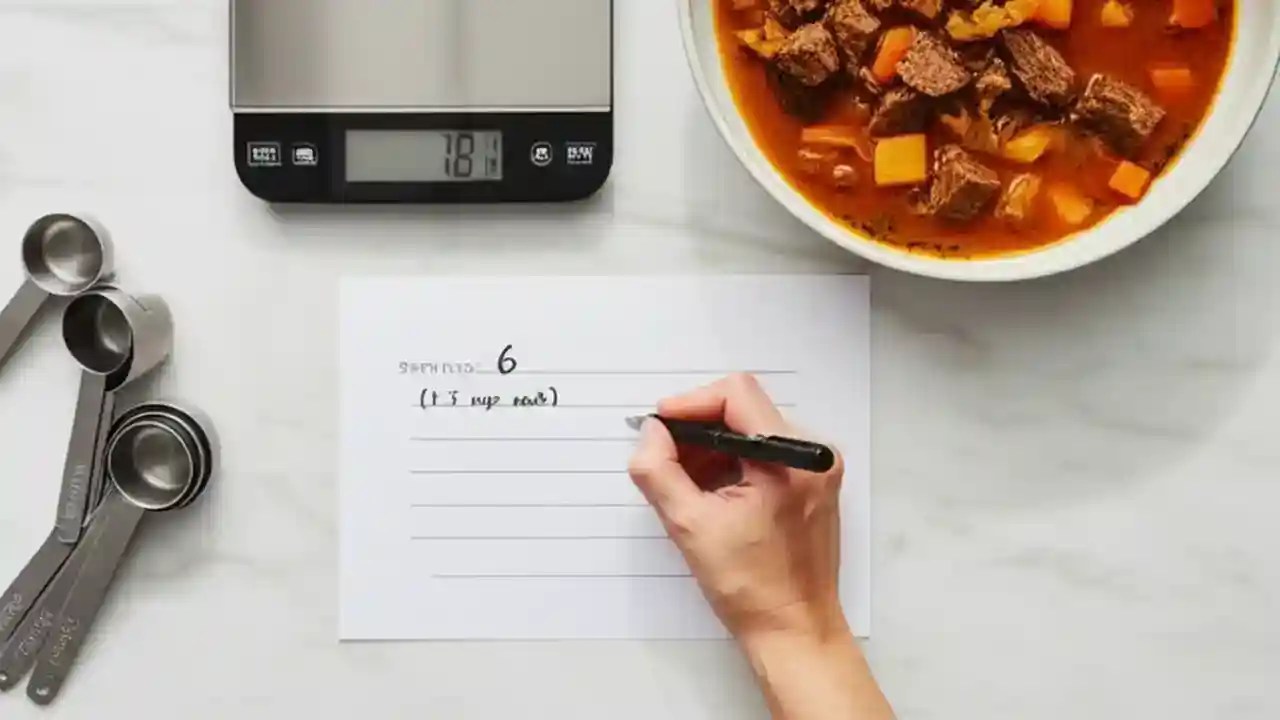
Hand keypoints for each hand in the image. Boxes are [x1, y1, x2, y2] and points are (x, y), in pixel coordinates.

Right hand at [627, 373, 846, 642]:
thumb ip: (659, 470)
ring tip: (686, 483)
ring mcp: (816, 470)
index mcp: (790, 458)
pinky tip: (711, 493)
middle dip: (698, 430)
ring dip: (713, 448)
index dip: (690, 405)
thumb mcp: (689, 526)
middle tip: (665, 457)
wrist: (794, 630)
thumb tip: (650, 434)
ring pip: (752, 431)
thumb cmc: (754, 589)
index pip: (735, 394)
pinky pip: (766, 453)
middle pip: (744, 409)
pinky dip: (733, 463)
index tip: (661, 427)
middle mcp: (813, 455)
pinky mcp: (812, 484)